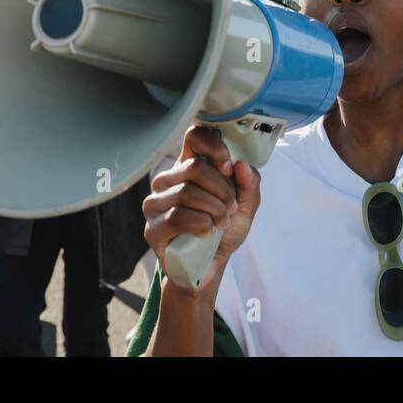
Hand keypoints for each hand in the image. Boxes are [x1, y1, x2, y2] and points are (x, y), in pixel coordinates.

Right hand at [143, 124, 261, 292]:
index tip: (229, 169)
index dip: (215, 149)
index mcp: (188, 167)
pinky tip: (208, 232)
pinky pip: (178, 217)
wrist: (211, 266)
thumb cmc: (223, 230)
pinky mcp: (152, 229)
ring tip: (221, 223)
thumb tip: (240, 164)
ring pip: (187, 192)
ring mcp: (155, 204)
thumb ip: (249, 184)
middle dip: (222, 189)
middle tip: (229, 208)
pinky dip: (201, 224)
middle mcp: (168, 181)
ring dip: (215, 210)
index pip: (194, 137)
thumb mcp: (245, 205)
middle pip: (195, 166)